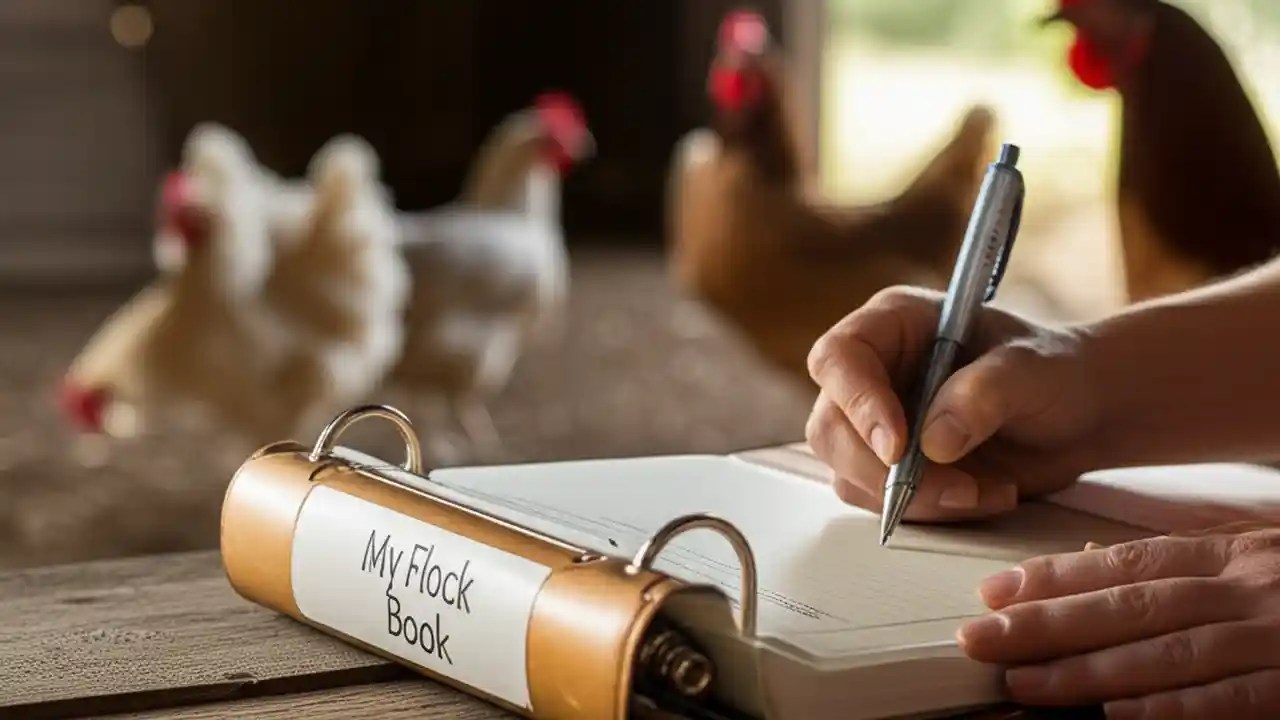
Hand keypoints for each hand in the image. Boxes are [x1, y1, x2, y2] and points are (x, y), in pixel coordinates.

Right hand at [805, 286, 1102, 520]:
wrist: (1080, 415)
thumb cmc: (1057, 373)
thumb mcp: (1032, 372)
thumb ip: (984, 394)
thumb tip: (932, 443)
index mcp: (894, 324)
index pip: (839, 357)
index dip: (856, 401)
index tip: (897, 446)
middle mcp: (873, 371)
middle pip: (830, 427)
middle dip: (884, 471)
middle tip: (957, 489)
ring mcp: (876, 421)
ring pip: (849, 472)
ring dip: (915, 498)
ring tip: (985, 490)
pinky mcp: (890, 467)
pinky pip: (881, 501)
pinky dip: (929, 511)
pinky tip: (981, 495)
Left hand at [958, 527, 1279, 718]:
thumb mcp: (1265, 559)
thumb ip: (1191, 567)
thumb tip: (1097, 565)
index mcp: (1242, 552)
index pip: (1132, 561)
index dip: (1058, 577)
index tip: (996, 592)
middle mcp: (1256, 587)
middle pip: (1134, 605)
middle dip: (1049, 624)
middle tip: (980, 640)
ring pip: (1172, 652)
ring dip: (1090, 671)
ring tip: (1024, 685)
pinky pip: (1237, 698)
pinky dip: (1178, 709)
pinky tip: (1120, 717)